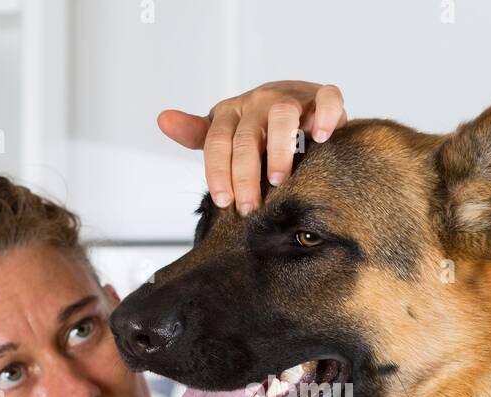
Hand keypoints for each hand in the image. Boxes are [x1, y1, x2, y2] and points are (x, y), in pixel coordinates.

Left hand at [157, 81, 346, 215]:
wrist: (295, 102)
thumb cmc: (257, 127)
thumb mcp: (225, 131)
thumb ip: (198, 134)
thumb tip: (163, 120)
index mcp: (231, 112)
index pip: (217, 142)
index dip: (218, 172)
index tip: (224, 202)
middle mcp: (258, 101)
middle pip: (247, 137)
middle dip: (245, 174)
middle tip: (250, 206)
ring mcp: (291, 96)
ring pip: (282, 116)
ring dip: (279, 150)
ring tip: (280, 180)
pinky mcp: (320, 96)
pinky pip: (327, 99)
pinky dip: (326, 116)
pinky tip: (321, 138)